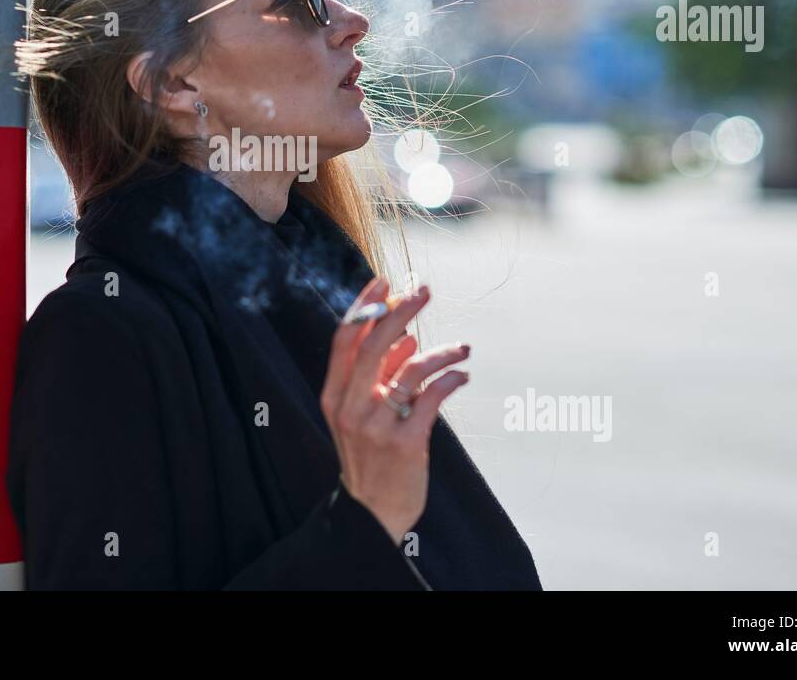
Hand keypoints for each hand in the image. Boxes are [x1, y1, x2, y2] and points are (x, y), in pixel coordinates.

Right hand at [319, 276, 470, 543]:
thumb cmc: (372, 458)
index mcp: (334, 396)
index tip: (385, 282)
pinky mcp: (405, 443)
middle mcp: (350, 407)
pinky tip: (462, 377)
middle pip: (373, 346)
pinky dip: (451, 380)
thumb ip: (382, 376)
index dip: (363, 308)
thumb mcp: (365, 415)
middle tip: (424, 292)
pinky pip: (432, 398)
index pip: (344, 340)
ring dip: (440, 352)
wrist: (373, 513)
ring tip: (462, 349)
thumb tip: (408, 336)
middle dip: (400, 312)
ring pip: (410, 369)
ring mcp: (376, 426)